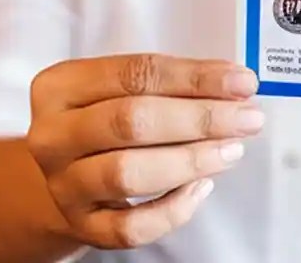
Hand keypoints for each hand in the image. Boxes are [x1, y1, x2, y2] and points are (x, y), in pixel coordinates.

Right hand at [26, 54, 263, 248]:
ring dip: (190, 160)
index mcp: (60, 87)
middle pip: (131, 121)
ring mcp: (63, 184)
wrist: (65, 173)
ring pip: (129, 173)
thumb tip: (235, 86)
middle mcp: (53, 135)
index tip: (240, 82)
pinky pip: (131, 227)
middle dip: (200, 118)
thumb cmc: (105, 120)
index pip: (135, 74)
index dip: (195, 78)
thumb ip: (172, 83)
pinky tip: (201, 188)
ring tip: (230, 149)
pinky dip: (173, 210)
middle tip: (246, 118)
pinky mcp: (81, 225)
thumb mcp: (121, 89)